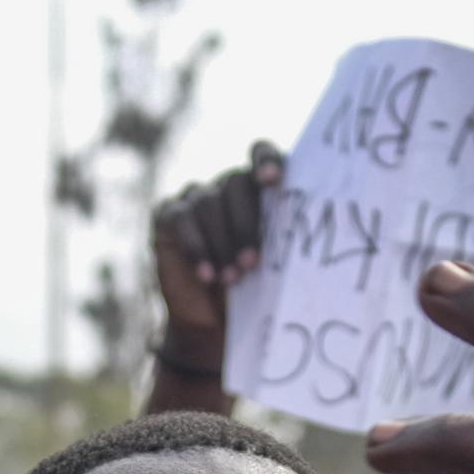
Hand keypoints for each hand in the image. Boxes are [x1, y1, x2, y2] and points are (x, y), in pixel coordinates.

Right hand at [150, 143, 285, 351]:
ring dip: (222, 243)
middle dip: (245, 224)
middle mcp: (227, 185)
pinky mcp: (168, 214)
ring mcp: (196, 196)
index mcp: (259, 187)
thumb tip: (305, 236)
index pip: (261, 152)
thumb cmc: (254, 289)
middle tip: (253, 263)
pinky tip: (207, 275)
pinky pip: (182, 220)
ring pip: (208, 203)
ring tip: (233, 279)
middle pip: (236, 183)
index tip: (272, 180)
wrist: (214, 321)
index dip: (266, 160)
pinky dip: (196, 248)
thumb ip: (284, 240)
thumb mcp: (275, 265)